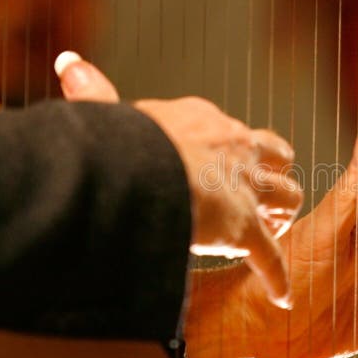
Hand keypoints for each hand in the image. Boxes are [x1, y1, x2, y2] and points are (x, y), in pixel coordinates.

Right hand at [54, 51, 301, 307]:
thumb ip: (95, 92)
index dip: (236, 153)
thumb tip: (68, 62)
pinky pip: (272, 257)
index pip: (236, 133)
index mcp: (207, 123)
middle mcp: (237, 150)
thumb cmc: (118, 143)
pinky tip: (282, 295)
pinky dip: (276, 276)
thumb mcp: (109, 114)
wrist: (137, 170)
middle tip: (260, 199)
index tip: (227, 170)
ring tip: (270, 233)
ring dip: (282, 216)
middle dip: (273, 177)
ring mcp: (246, 189)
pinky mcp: (246, 228)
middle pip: (278, 157)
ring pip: (289, 197)